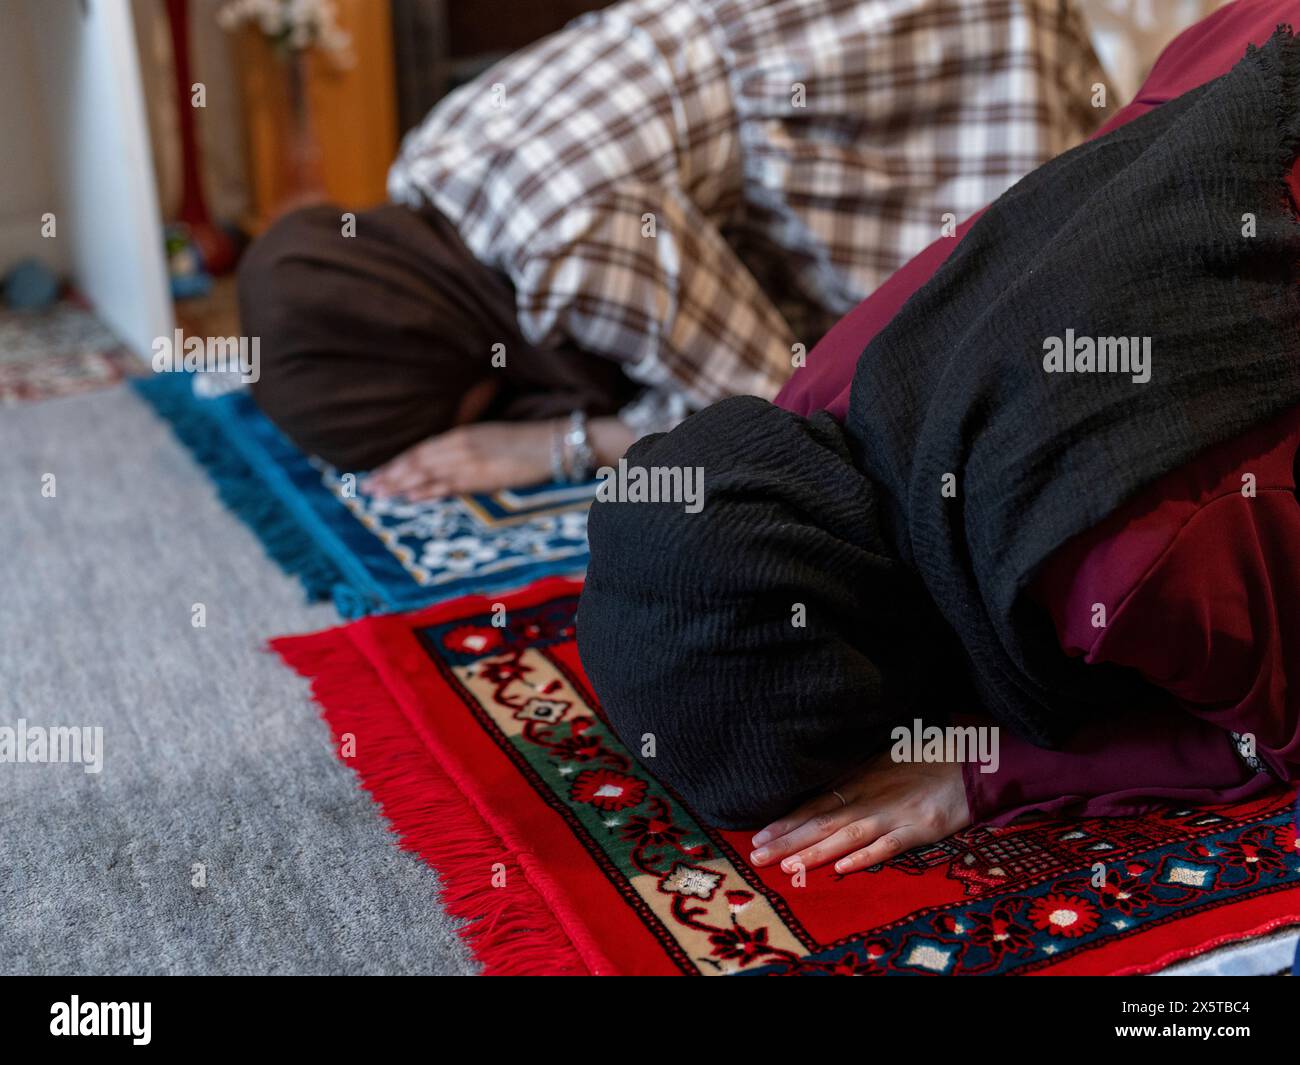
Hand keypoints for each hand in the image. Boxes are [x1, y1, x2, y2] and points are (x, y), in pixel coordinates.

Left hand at [362, 421, 556, 499]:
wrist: (549, 444)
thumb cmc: (521, 441)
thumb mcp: (485, 436)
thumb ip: (462, 447)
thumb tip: (441, 461)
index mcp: (459, 434)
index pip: (419, 450)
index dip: (396, 463)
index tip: (377, 473)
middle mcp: (459, 447)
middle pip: (416, 463)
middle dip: (390, 476)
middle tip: (367, 488)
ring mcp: (469, 463)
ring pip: (426, 475)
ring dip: (400, 486)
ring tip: (379, 495)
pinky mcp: (482, 479)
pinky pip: (448, 486)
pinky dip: (427, 492)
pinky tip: (410, 498)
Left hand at [749, 754, 970, 875]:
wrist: (968, 759)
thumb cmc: (920, 759)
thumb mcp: (878, 763)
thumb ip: (850, 781)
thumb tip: (816, 796)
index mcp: (856, 783)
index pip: (812, 806)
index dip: (784, 823)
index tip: (756, 838)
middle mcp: (868, 798)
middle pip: (820, 823)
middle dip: (787, 841)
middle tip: (756, 857)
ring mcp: (892, 814)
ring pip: (846, 835)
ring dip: (816, 852)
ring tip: (787, 866)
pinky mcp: (919, 828)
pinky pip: (888, 845)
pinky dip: (866, 856)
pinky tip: (844, 868)